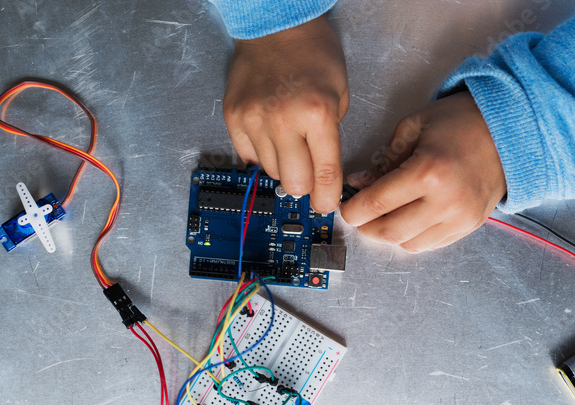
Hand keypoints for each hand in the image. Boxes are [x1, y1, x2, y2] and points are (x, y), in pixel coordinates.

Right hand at [223, 15, 348, 213]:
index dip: (327, 199)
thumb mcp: (340, 95)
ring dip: (283, 166)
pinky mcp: (234, 119)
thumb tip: (323, 178)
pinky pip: (249, 157)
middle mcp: (284, 120)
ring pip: (271, 173)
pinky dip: (261, 154)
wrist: (275, 26)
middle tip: (309, 174)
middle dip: (305, 185)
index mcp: (318, 114)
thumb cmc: (312, 55)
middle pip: (294, 184)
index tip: (327, 207)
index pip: (325, 175)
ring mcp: (255, 120)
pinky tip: (270, 135)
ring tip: (289, 141)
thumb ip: (331, 138)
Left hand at [338, 92, 506, 251]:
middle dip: (367, 226)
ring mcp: (460, 218)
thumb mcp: (413, 128)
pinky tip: (410, 217)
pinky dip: (413, 236)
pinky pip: (430, 244)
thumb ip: (383, 160)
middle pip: (389, 232)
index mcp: (427, 172)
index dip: (352, 210)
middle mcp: (445, 201)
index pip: (376, 205)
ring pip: (408, 244)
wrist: (508, 130)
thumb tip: (360, 184)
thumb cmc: (461, 122)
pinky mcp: (469, 226)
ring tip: (386, 214)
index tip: (346, 207)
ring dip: (390, 233)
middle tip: (360, 214)